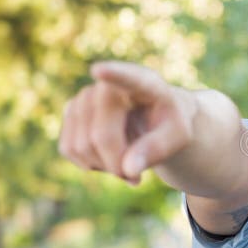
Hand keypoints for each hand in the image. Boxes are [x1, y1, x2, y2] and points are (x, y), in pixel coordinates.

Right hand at [59, 61, 195, 184]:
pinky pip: (69, 149)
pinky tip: (109, 157)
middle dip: (117, 165)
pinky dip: (90, 164)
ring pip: (80, 146)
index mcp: (144, 83)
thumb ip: (158, 149)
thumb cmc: (171, 124)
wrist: (156, 117)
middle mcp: (108, 84)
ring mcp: (84, 96)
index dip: (113, 74)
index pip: (128, 78)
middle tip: (137, 177)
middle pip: (101, 135)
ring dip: (104, 167)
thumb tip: (128, 169)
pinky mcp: (70, 112)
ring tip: (127, 162)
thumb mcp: (178, 136)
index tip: (100, 70)